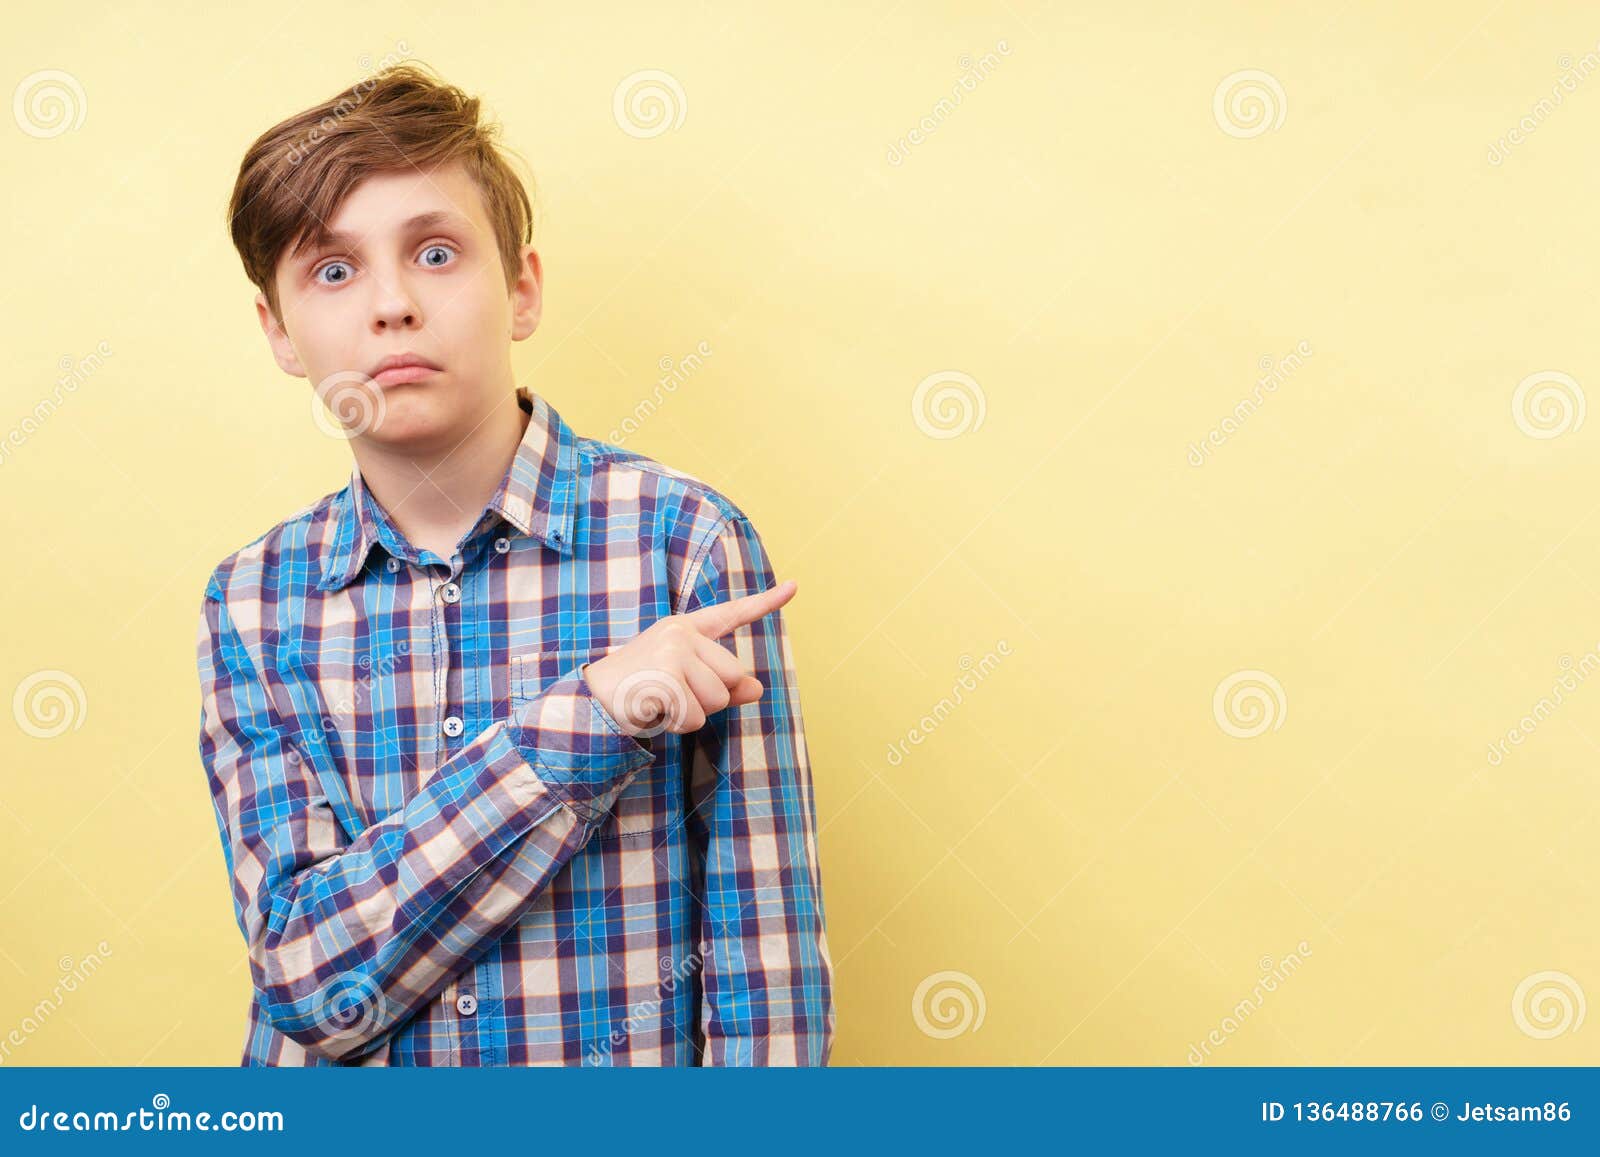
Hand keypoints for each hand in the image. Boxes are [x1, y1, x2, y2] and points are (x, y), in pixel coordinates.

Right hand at [580, 579, 797, 736]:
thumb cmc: (639, 691)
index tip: (795, 586)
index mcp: (686, 629)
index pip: (732, 614)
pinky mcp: (666, 675)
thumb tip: (757, 688)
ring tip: (660, 701)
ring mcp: (674, 651)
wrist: (591, 701)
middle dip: (710, 699)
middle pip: (732, 677)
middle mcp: (682, 633)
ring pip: (717, 700)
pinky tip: (653, 709)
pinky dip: (677, 724)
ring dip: (691, 714)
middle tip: (672, 695)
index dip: (766, 602)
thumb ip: (722, 685)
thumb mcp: (684, 684)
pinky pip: (695, 717)